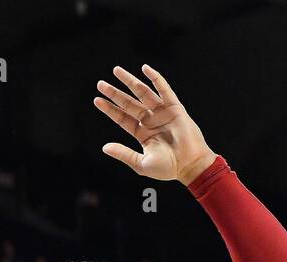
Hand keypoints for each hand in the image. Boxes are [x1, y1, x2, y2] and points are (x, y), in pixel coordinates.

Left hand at [93, 64, 215, 184]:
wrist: (190, 165)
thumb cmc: (168, 168)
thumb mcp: (140, 163)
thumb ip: (123, 154)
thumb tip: (104, 147)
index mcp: (143, 134)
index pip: (122, 118)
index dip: (110, 109)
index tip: (97, 100)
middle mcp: (151, 121)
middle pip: (129, 103)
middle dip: (115, 93)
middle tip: (100, 84)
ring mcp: (162, 113)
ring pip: (143, 93)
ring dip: (130, 82)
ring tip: (116, 71)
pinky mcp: (175, 108)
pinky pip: (164, 90)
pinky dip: (155, 79)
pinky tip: (145, 69)